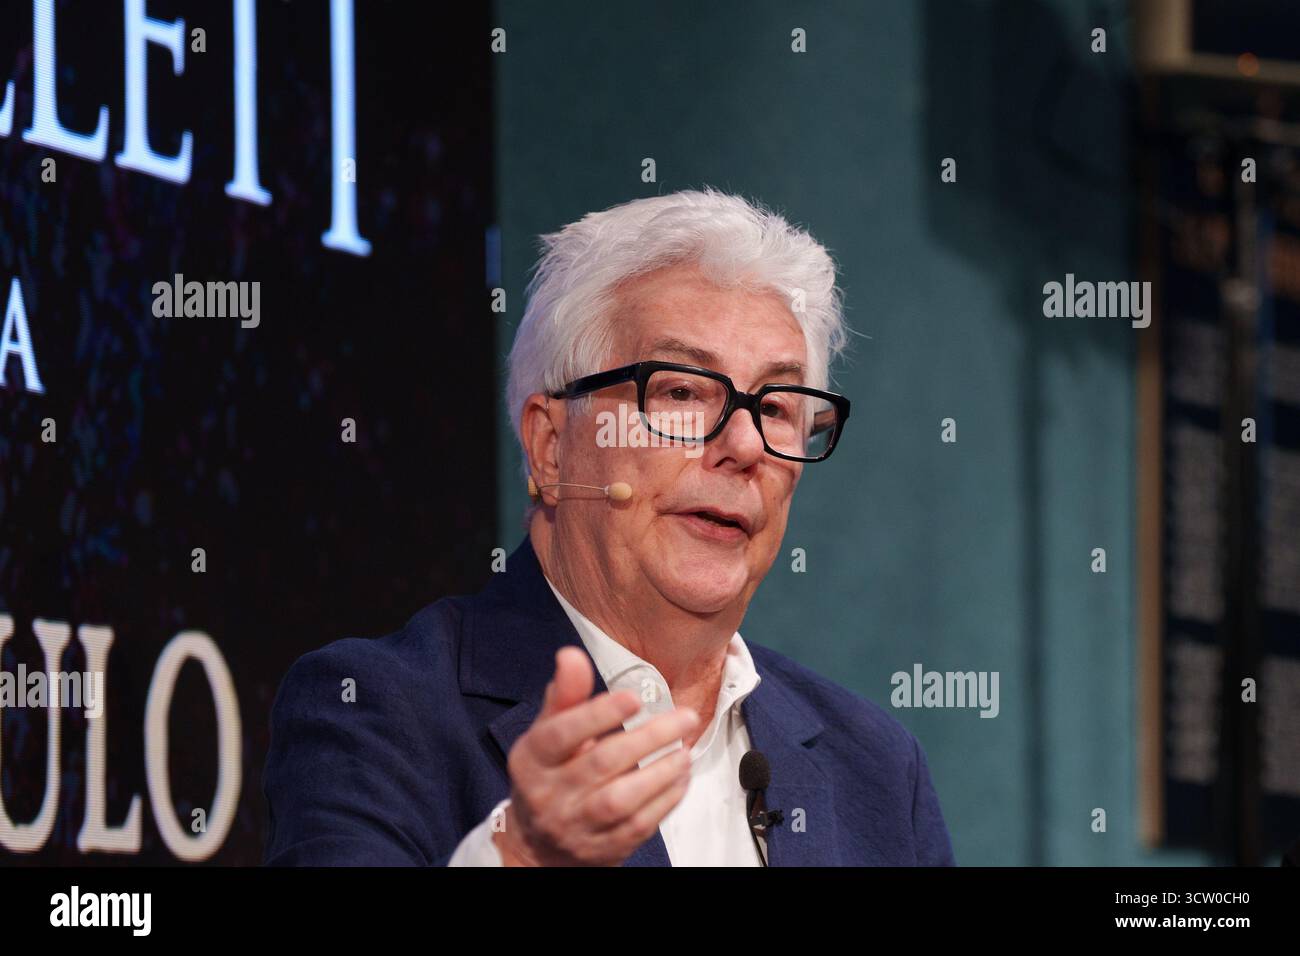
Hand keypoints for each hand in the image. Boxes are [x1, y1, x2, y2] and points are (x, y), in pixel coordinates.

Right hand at [493, 646, 698, 865]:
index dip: (596, 715)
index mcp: (531, 759)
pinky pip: (638, 826)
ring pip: (620, 800)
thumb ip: (565, 696)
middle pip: (600, 764)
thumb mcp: (547, 733)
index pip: (560, 735)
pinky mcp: (603, 848)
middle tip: (684, 717)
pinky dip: (665, 800)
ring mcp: (576, 826)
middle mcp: (549, 794)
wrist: (538, 845)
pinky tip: (680, 777)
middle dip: (647, 738)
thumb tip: (571, 656)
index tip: (632, 697)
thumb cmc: (549, 775)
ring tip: (684, 750)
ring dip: (659, 773)